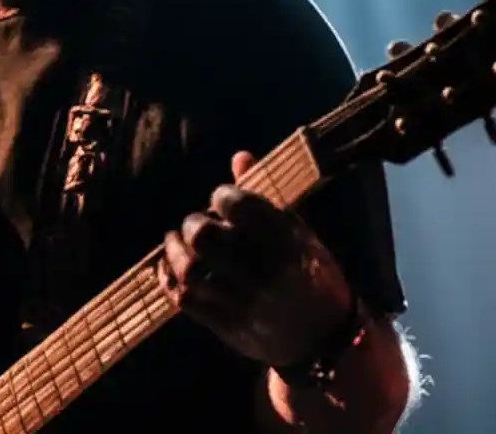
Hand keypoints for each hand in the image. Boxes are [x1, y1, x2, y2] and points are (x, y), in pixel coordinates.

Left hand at [158, 152, 353, 366]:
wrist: (325, 338)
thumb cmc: (311, 276)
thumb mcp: (299, 234)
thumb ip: (265, 198)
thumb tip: (239, 156)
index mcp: (285, 242)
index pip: (237, 205)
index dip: (221, 196)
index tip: (221, 200)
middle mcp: (262, 270)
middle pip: (204, 236)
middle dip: (193, 224)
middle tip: (196, 226)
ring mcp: (243, 300)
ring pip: (189, 269)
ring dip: (173, 252)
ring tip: (175, 242)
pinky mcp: (227, 325)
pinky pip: (185, 300)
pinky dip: (170, 281)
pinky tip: (171, 270)